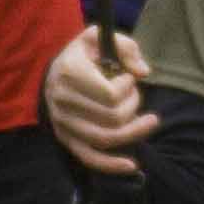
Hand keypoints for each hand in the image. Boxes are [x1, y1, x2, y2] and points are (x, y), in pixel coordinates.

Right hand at [45, 29, 155, 174]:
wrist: (55, 72)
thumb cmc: (84, 54)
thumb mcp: (100, 37)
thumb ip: (126, 47)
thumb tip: (142, 72)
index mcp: (70, 73)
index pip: (110, 95)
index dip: (127, 87)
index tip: (127, 76)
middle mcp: (62, 100)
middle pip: (113, 118)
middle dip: (133, 105)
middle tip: (134, 93)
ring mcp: (63, 122)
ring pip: (106, 138)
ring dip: (134, 130)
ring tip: (149, 120)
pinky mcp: (66, 138)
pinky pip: (89, 158)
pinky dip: (111, 165)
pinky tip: (133, 166)